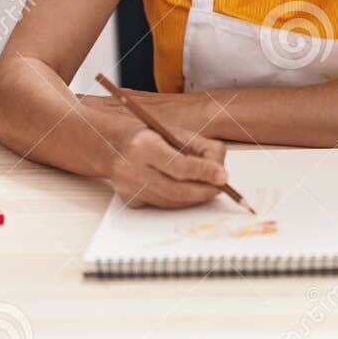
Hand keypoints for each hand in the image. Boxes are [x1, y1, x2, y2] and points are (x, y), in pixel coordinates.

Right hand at [109, 126, 229, 208]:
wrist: (114, 144)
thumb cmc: (153, 136)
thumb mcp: (178, 133)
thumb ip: (203, 149)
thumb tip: (221, 174)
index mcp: (143, 145)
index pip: (179, 165)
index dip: (204, 172)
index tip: (223, 177)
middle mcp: (131, 168)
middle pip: (175, 189)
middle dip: (203, 191)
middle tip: (220, 187)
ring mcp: (128, 187)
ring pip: (170, 201)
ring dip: (193, 197)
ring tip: (207, 189)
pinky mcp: (129, 200)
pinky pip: (162, 205)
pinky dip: (179, 201)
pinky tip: (187, 191)